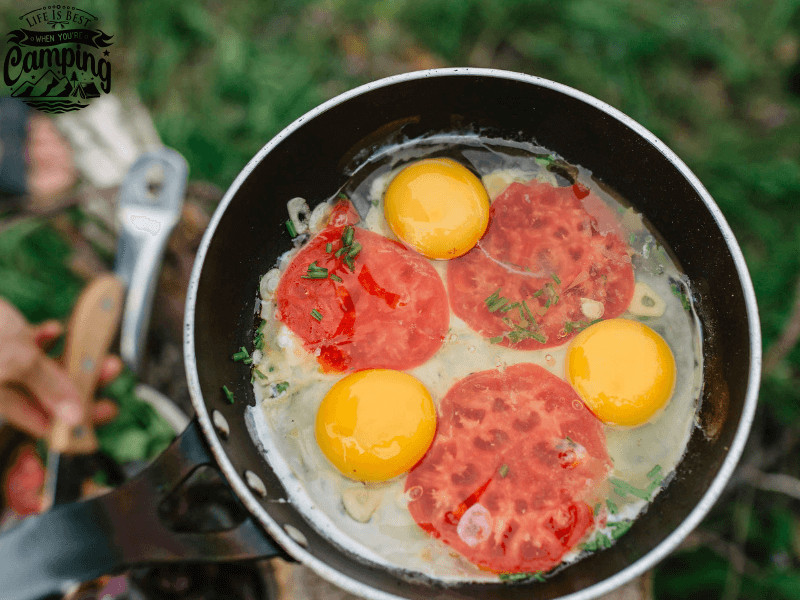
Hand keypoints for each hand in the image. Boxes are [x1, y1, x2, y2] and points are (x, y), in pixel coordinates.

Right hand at [0, 298, 120, 437]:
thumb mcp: (14, 359)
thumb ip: (46, 385)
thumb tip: (73, 416)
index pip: (44, 423)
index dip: (78, 419)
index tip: (107, 409)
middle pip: (46, 394)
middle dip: (81, 381)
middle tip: (111, 368)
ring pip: (40, 368)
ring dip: (68, 356)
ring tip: (95, 346)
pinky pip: (24, 347)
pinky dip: (42, 339)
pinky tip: (55, 329)